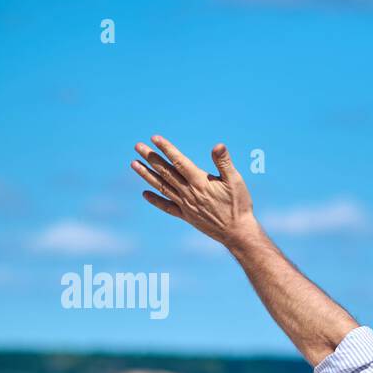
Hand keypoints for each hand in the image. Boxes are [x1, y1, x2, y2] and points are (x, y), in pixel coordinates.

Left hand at [131, 135, 257, 247]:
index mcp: (200, 182)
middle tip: (138, 146)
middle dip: (151, 158)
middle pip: (166, 172)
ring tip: (134, 164)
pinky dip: (155, 200)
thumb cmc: (239, 205)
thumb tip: (218, 146)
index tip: (154, 139)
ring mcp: (185, 205)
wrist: (238, 233)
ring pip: (162, 187)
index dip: (166, 149)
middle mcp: (189, 193)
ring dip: (147, 175)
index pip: (179, 161)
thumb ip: (224, 163)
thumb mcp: (236, 181)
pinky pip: (167, 207)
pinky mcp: (187, 216)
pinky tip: (145, 193)